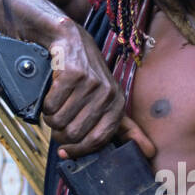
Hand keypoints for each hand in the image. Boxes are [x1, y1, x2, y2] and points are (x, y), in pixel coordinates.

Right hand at [43, 21, 154, 159]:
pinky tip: (50, 97)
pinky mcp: (72, 74)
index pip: (97, 139)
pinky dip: (45, 106)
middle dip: (60, 134)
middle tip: (56, 127)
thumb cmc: (90, 76)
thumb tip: (149, 153)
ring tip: (54, 110)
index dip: (78, 149)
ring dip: (51, 119)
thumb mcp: (112, 100)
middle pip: (75, 133)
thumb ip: (127, 127)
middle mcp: (107, 94)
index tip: (65, 151)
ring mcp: (90, 83)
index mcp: (118, 104)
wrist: (71, 42)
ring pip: (60, 121)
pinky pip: (50, 105)